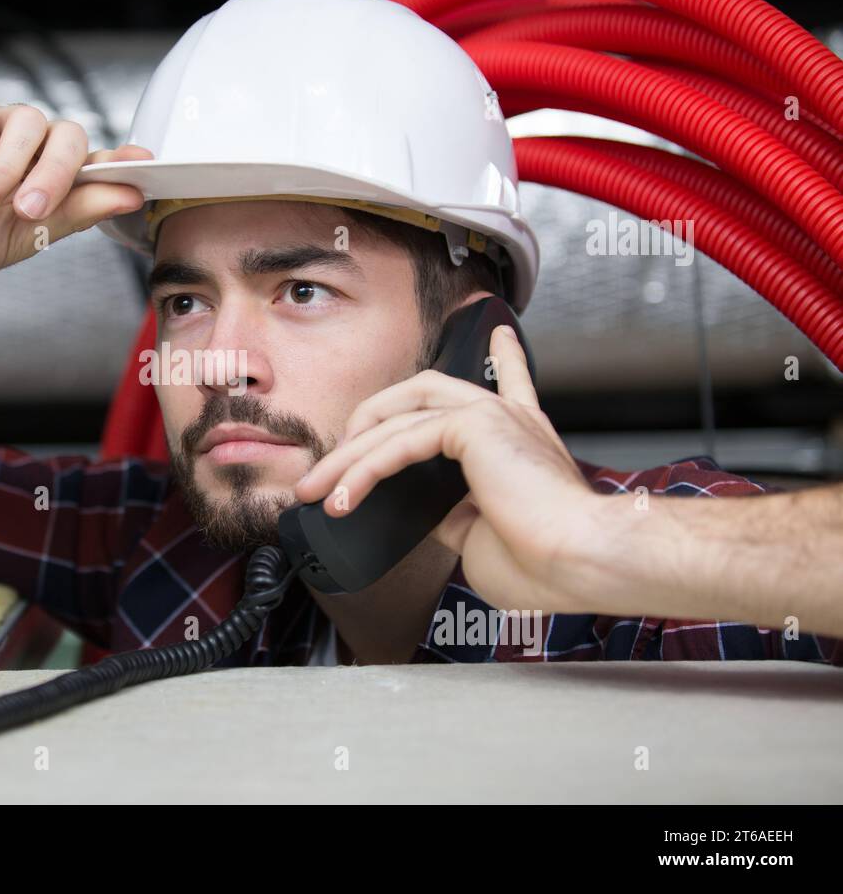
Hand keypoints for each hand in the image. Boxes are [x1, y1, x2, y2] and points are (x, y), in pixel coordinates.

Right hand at [0, 87, 151, 300]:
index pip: (95, 161)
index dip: (122, 161)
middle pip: (66, 135)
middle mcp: (27, 151)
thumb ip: (76, 211)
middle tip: (29, 209)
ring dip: (6, 167)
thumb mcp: (24, 239)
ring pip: (26, 120)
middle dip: (55, 173)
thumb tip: (130, 193)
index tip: (144, 168)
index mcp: (51, 182)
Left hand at [294, 324, 606, 613]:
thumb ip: (451, 515)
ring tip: (316, 491)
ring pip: (397, 419)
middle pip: (417, 398)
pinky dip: (364, 469)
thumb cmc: (546, 563)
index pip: (510, 383)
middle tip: (328, 469)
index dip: (505, 357)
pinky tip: (343, 495)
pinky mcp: (475, 425)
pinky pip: (401, 441)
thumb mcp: (481, 537)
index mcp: (519, 439)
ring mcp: (490, 415)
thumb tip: (424, 515)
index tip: (499, 337)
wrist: (583, 562)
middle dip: (363, 429)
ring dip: (348, 457)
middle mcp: (507, 417)